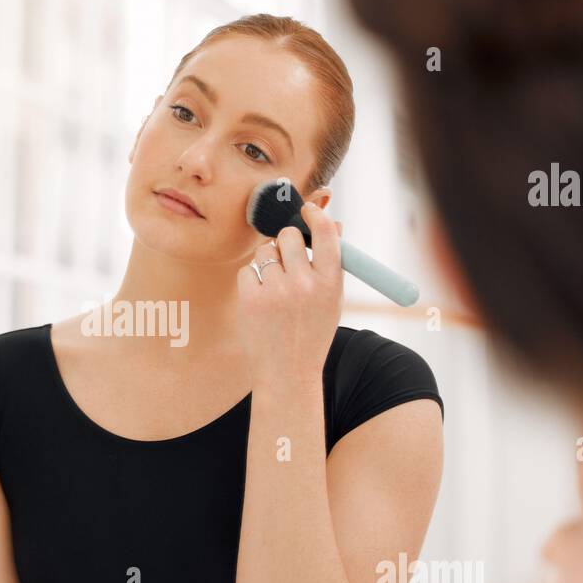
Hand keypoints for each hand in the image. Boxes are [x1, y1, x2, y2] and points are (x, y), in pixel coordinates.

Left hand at [236, 200, 343, 393]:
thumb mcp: (332, 300)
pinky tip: (260, 302)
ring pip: (265, 251)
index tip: (307, 210)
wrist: (288, 373)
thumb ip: (331, 263)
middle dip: (284, 242)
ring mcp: (277, 291)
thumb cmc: (312, 332)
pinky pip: (247, 271)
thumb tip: (334, 222)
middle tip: (285, 259)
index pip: (325, 232)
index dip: (314, 214)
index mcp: (331, 282)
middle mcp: (305, 283)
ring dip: (267, 262)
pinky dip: (251, 282)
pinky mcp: (252, 299)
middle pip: (289, 235)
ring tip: (274, 287)